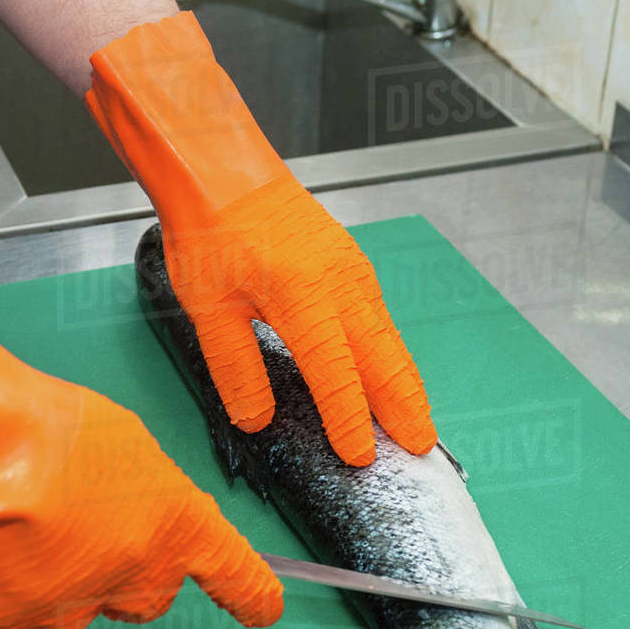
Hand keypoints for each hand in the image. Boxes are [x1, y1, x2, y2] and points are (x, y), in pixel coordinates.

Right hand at [0, 229, 281, 628]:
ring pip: (83, 602)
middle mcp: (140, 576)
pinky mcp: (18, 619)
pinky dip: (13, 585)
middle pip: (149, 594)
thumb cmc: (49, 426)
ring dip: (66, 571)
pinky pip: (23, 611)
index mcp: (179, 527)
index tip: (263, 608)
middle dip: (126, 567)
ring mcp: (78, 605)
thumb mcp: (129, 442)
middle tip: (84, 522)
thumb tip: (140, 512)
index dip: (252, 596)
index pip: (236, 575)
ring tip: (28, 517)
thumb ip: (150, 490)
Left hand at [86, 12, 436, 465]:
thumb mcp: (208, 308)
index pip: (337, 374)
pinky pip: (380, 319)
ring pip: (389, 339)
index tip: (360, 457)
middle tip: (421, 450)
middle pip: (386, 359)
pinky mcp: (351, 265)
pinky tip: (385, 374)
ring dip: (403, 383)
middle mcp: (341, 284)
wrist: (222, 171)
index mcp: (304, 297)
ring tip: (413, 423)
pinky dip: (389, 354)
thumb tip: (257, 417)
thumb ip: (236, 368)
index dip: (351, 421)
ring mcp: (352, 272)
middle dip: (406, 408)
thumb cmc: (212, 230)